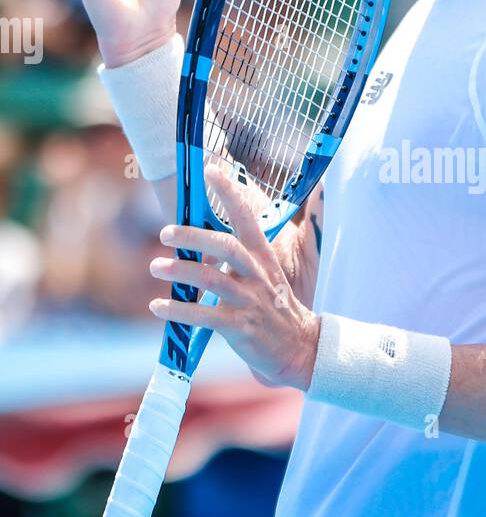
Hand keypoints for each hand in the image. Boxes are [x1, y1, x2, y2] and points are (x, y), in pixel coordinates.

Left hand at [148, 167, 320, 389]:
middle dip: (194, 236)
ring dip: (180, 270)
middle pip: (226, 246)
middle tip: (165, 232)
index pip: (247, 218)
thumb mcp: (269, 273)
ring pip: (211, 279)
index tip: (211, 170)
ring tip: (155, 266)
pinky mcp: (240, 327)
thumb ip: (245, 256)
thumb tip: (244, 223)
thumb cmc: (276, 307)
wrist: (299, 347)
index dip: (230, 192)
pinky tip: (157, 306)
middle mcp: (256, 275)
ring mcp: (249, 301)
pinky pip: (204, 316)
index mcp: (263, 257)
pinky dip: (178, 310)